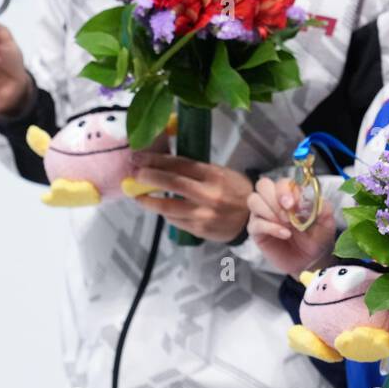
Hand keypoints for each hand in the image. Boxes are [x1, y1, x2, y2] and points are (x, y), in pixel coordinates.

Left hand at [130, 151, 252, 241]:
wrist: (255, 217)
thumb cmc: (235, 190)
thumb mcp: (221, 174)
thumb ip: (195, 171)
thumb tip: (162, 165)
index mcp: (214, 175)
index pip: (180, 164)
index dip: (156, 160)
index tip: (138, 157)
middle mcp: (209, 194)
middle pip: (172, 183)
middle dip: (148, 177)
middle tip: (133, 174)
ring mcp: (204, 214)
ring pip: (168, 207)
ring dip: (148, 200)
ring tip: (137, 196)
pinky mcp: (200, 230)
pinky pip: (175, 221)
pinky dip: (164, 213)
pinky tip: (158, 208)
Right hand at [246, 176, 336, 275]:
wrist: (311, 259)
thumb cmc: (317, 237)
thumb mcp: (326, 221)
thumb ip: (322, 207)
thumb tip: (312, 200)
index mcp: (290, 194)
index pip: (282, 182)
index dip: (287, 190)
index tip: (297, 204)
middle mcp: (274, 201)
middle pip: (263, 185)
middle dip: (275, 197)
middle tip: (288, 211)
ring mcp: (263, 215)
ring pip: (254, 200)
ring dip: (270, 211)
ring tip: (287, 224)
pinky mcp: (257, 231)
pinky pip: (255, 223)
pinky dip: (270, 227)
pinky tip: (284, 234)